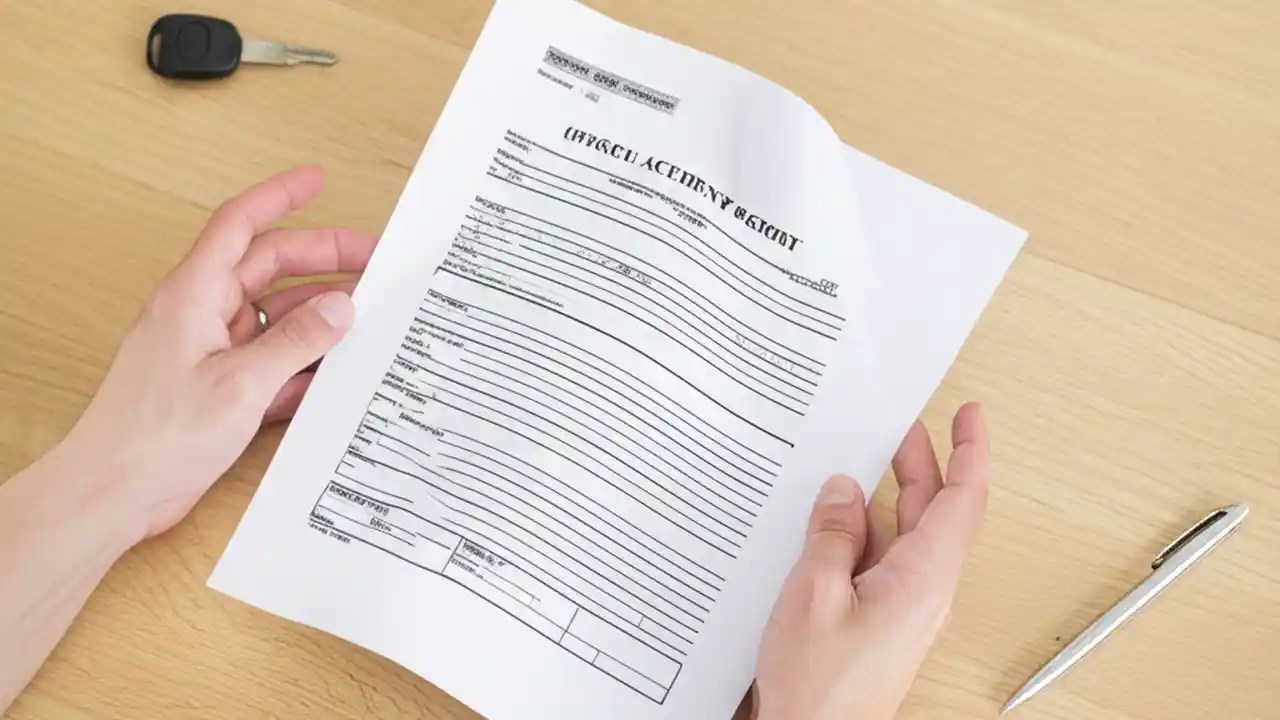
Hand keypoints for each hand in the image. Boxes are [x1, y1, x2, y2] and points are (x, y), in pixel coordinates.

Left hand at [53, 166, 374, 540]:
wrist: (115, 492)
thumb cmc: (155, 435)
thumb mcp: (240, 383)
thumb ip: (296, 341)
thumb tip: (340, 307)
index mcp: (194, 294)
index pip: (240, 224)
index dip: (279, 196)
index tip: (315, 180)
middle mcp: (201, 313)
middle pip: (267, 267)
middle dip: (321, 259)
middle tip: (372, 262)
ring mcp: (210, 350)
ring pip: (275, 315)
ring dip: (318, 315)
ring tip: (366, 317)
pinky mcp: (219, 386)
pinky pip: (271, 359)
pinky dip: (303, 361)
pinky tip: (334, 371)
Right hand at [753, 403, 988, 719]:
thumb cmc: (819, 687)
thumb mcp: (814, 594)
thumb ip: (832, 535)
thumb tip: (843, 491)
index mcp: (923, 579)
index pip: (962, 500)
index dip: (970, 451)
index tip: (970, 414)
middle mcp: (922, 591)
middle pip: (934, 511)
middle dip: (921, 462)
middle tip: (898, 422)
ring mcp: (901, 606)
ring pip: (903, 534)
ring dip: (884, 495)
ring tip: (853, 461)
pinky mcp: (879, 618)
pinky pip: (879, 560)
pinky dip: (861, 530)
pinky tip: (830, 519)